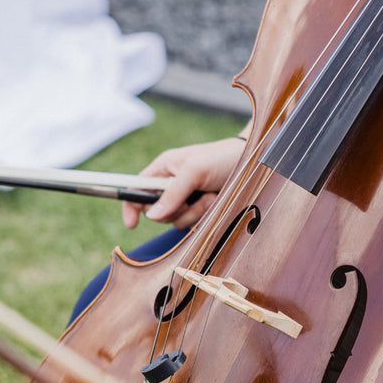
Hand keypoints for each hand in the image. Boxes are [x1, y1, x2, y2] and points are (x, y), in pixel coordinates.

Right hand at [122, 136, 245, 228]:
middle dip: (174, 209)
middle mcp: (171, 185)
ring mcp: (186, 199)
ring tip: (210, 196)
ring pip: (176, 221)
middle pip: (156, 211)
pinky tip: (215, 201)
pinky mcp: (200, 210)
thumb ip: (172, 193)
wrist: (251, 163)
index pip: (137, 189)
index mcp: (163, 169)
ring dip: (194, 212)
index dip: (131, 206)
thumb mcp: (194, 171)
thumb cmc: (221, 158)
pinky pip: (192, 224)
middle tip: (191, 198)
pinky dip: (204, 216)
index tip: (132, 224)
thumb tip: (151, 216)